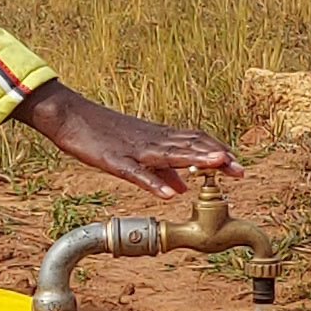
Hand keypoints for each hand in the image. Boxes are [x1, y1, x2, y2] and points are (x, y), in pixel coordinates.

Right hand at [10, 81, 236, 197]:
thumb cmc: (102, 134)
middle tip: (240, 170)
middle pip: (189, 146)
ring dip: (195, 160)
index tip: (237, 164)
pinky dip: (153, 182)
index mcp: (158, 138)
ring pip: (169, 154)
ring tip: (218, 166)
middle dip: (216, 157)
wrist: (69, 116)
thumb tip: (183, 189)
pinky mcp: (114, 160)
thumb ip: (162, 170)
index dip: (217, 151)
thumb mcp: (136, 153)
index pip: (195, 141)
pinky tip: (168, 194)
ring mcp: (134, 149)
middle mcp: (152, 140)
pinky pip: (136, 173)